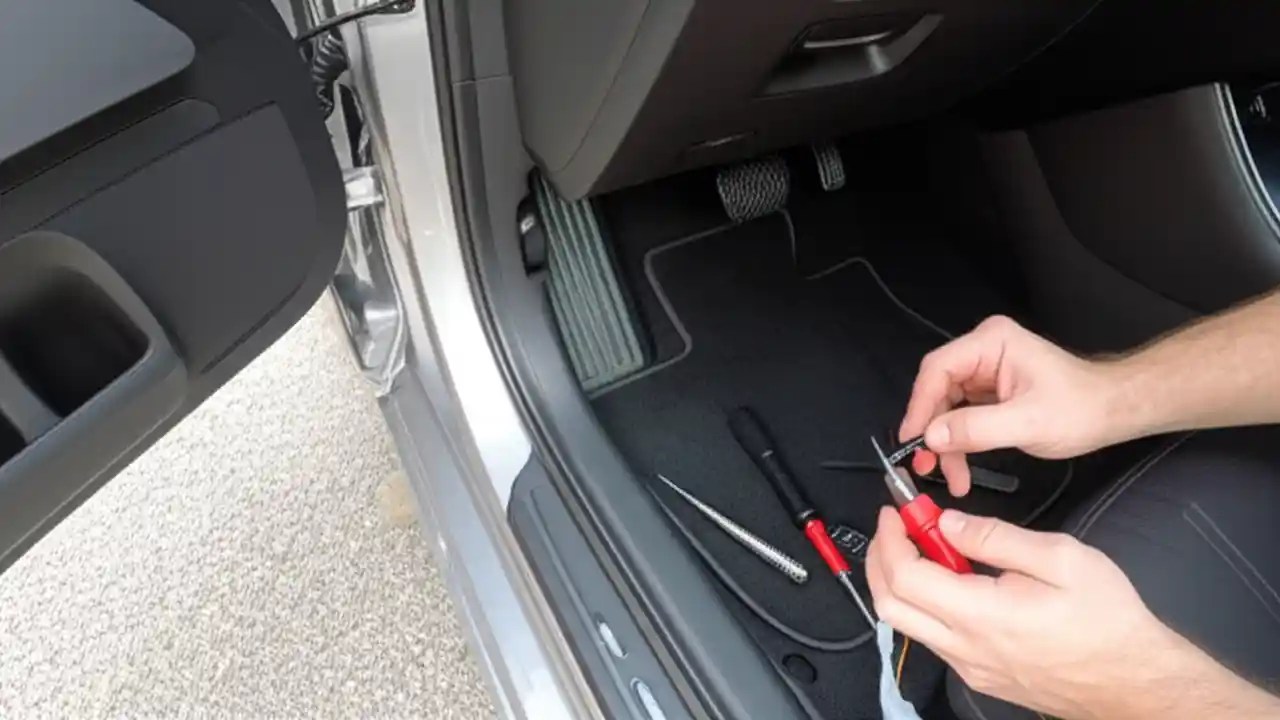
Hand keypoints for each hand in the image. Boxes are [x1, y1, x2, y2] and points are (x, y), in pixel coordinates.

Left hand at [866, 508, 1197, 719]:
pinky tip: (948, 578)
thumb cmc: (1109, 622)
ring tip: (922, 546)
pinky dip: (924, 603)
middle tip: (894, 527)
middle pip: (889, 605)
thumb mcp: (1061, 558)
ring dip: (900, 581)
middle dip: (880, 559)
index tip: (896, 512)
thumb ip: (997, 537)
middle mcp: (966, 649)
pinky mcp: (979, 675)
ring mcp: (970, 667)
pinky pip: (933, 638)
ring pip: (908, 624)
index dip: (891, 538)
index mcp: (982, 617)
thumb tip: (948, 524)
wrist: (1135, 681)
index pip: (905, 576)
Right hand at [900, 315, 1121, 495]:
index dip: (920, 405)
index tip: (912, 438)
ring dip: (944, 443)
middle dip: (931, 430)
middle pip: (937, 389)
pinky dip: (957, 443)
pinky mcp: (989, 392)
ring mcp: (985, 372)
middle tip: (924, 463)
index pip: (938, 370)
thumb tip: (931, 437)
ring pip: (945, 407)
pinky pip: (959, 417)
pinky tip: (959, 467)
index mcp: (992, 343)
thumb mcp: (1027, 422)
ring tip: (948, 475)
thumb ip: (976, 428)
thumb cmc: (1082, 408)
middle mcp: (984, 352)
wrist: (1112, 412)